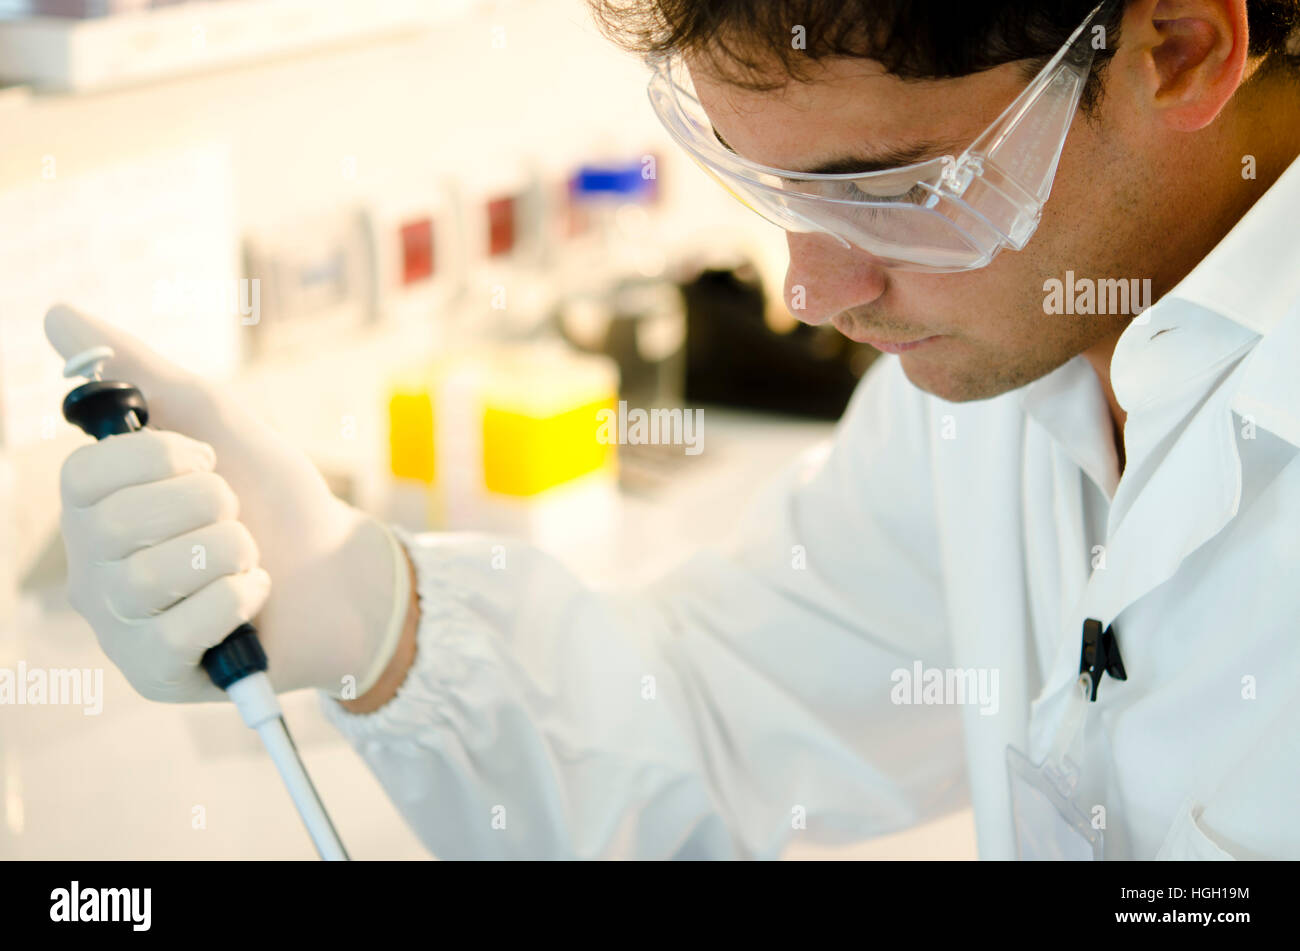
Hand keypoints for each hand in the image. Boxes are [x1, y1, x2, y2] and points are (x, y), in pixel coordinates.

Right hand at [47, 304, 407, 701]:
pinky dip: (240, 600)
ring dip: (230, 551)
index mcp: (96, 509)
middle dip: (206, 504)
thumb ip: (136, 371)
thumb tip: (57, 312)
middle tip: (234, 511)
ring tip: (247, 556)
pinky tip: (252, 597)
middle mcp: (93, 569)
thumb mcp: (213, 419)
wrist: (340, 569)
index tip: (205, 459)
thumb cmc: (272, 495)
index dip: (156, 459)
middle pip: (116, 526)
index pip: (82, 475)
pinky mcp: (157, 674)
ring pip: (153, 577)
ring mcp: (122, 626)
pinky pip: (185, 629)